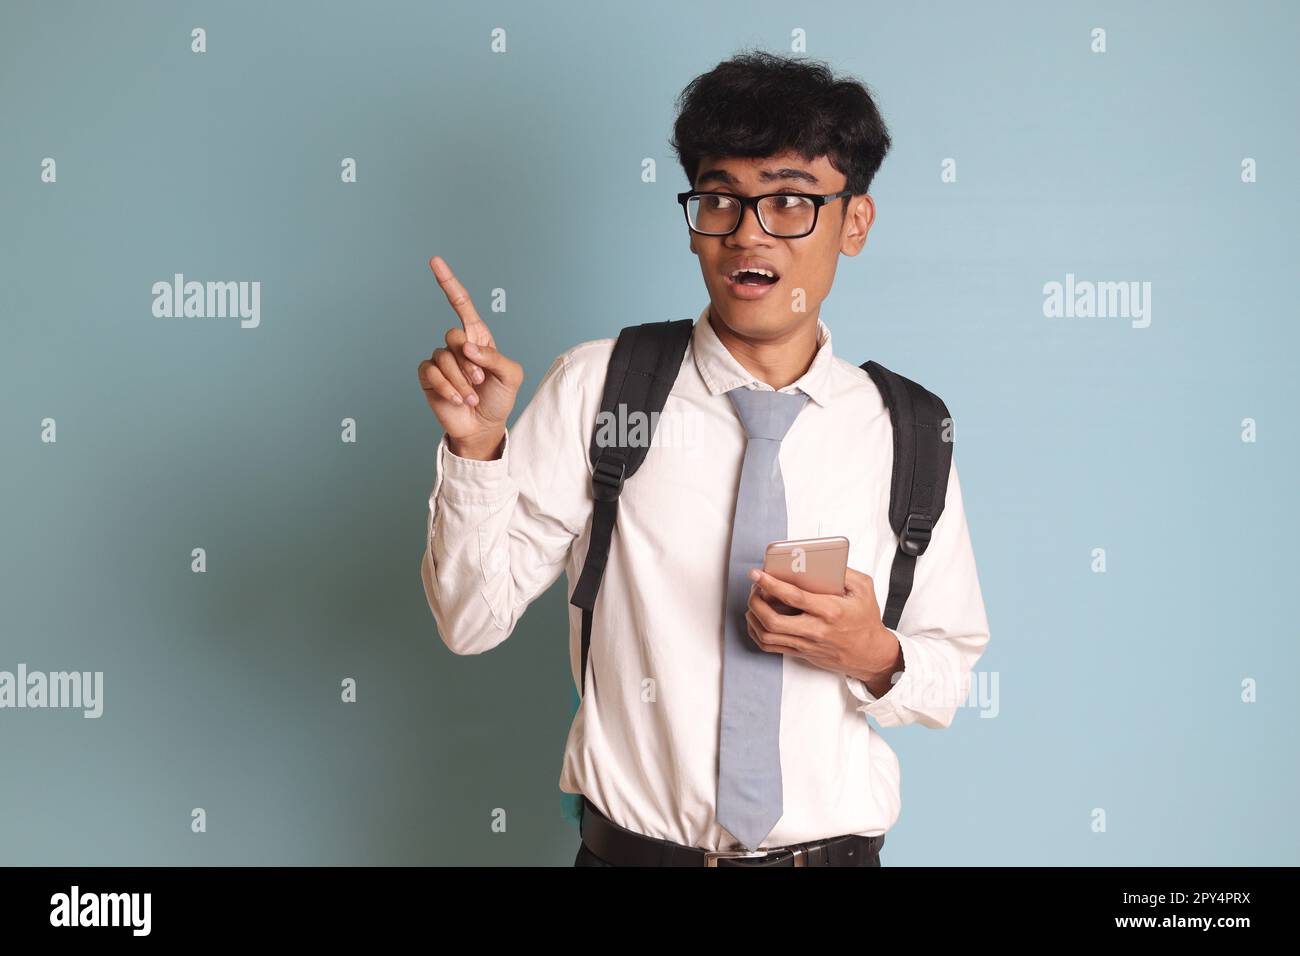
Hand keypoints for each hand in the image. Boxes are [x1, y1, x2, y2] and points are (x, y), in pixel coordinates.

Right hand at [418, 256, 523, 455]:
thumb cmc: (499, 399)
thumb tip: (467, 346)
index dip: (448, 283)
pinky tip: (457, 400)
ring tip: (472, 396)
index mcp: (478, 337)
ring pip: (444, 358)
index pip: (461, 305)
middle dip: (470, 363)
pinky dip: (447, 388)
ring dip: (461, 382)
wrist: (483, 427)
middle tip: (481, 382)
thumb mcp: (511, 376)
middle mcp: (458, 345)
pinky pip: (432, 373)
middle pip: (453, 335)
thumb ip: (495, 357)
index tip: (434, 261)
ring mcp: (441, 360)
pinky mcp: (428, 377)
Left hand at [744, 566, 903, 694]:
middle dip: (755, 602)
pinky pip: (771, 647)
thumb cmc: (866, 620)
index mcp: (829, 610)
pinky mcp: (802, 652)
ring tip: (754, 602)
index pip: (793, 597)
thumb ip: (845, 571)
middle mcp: (815, 629)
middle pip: (773, 620)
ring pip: (768, 635)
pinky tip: (757, 620)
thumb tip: (821, 559)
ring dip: (753, 617)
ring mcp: (807, 643)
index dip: (771, 584)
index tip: (757, 574)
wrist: (870, 653)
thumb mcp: (864, 589)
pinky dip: (757, 633)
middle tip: (754, 588)